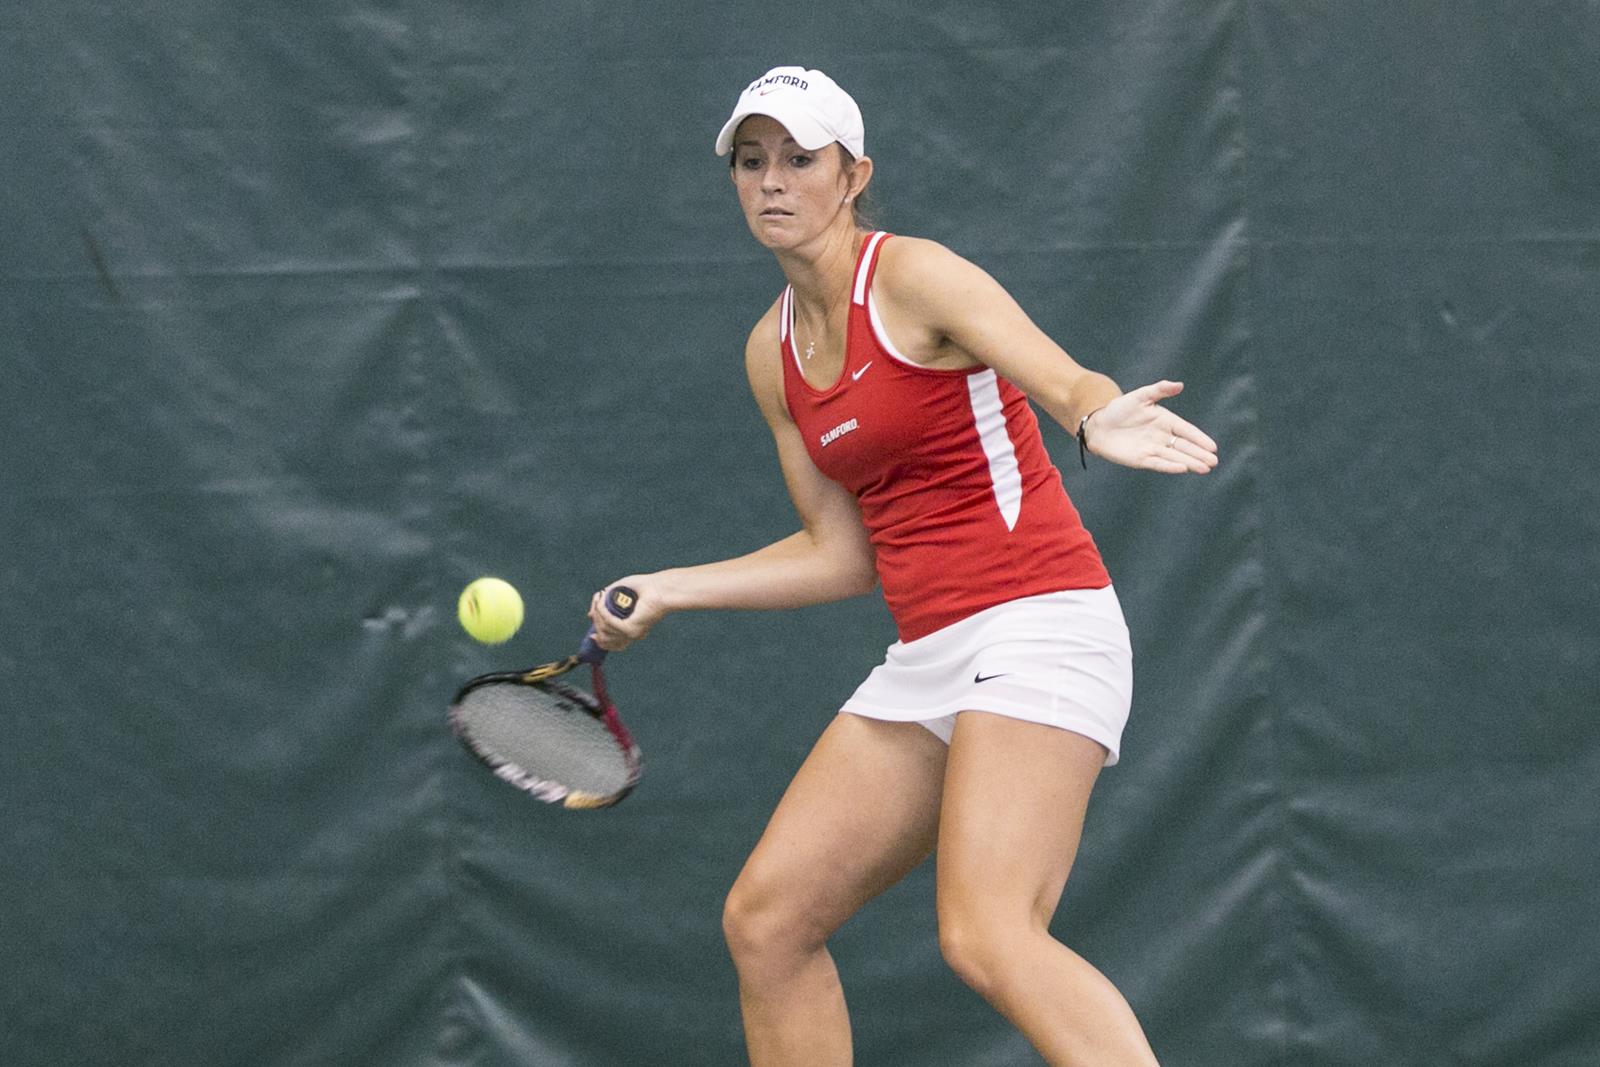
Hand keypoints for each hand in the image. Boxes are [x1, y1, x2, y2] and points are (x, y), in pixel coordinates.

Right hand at [588, 574, 668, 650]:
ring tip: (600, 597)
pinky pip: (609, 622)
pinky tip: (601, 600)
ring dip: (597, 613)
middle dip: (596, 622)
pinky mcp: (630, 628)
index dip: (599, 641)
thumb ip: (604, 603)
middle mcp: (632, 634)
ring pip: (603, 630)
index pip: (611, 645)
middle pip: (604, 638)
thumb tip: (589, 616)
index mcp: (632, 630)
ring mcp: (631, 633)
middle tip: (596, 604)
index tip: (592, 633)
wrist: (661, 587)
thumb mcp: (618, 593)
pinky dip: (602, 610)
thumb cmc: (644, 587)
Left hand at [1084, 380, 1217, 473]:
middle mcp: (1162, 437)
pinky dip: (1169, 466)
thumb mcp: (1140, 396)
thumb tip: (1179, 385)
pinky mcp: (1141, 459)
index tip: (1213, 447)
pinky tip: (1182, 469)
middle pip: (1184, 447)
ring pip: (1175, 457)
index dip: (1199, 438)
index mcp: (1166, 421)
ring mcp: (1153, 449)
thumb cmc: (1120, 408)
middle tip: (1214, 462)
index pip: (1187, 431)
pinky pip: (1158, 463)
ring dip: (1190, 462)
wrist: (1099, 424)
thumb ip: (1159, 390)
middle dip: (1199, 454)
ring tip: (1205, 469)